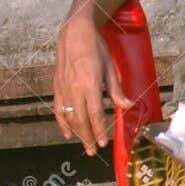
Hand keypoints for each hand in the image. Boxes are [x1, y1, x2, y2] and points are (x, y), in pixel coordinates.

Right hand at [52, 14, 130, 154]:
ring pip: (68, 117)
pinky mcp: (57, 86)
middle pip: (81, 120)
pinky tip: (67, 133)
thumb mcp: (110, 67)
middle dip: (88, 137)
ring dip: (77, 133)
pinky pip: (58, 109)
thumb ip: (116, 90)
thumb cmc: (95, 48)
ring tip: (84, 145)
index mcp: (89, 84)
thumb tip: (128, 106)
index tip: (103, 143)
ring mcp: (63, 88)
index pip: (95, 114)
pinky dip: (62, 123)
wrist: (74, 33)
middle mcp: (74, 88)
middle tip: (93, 152)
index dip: (99, 130)